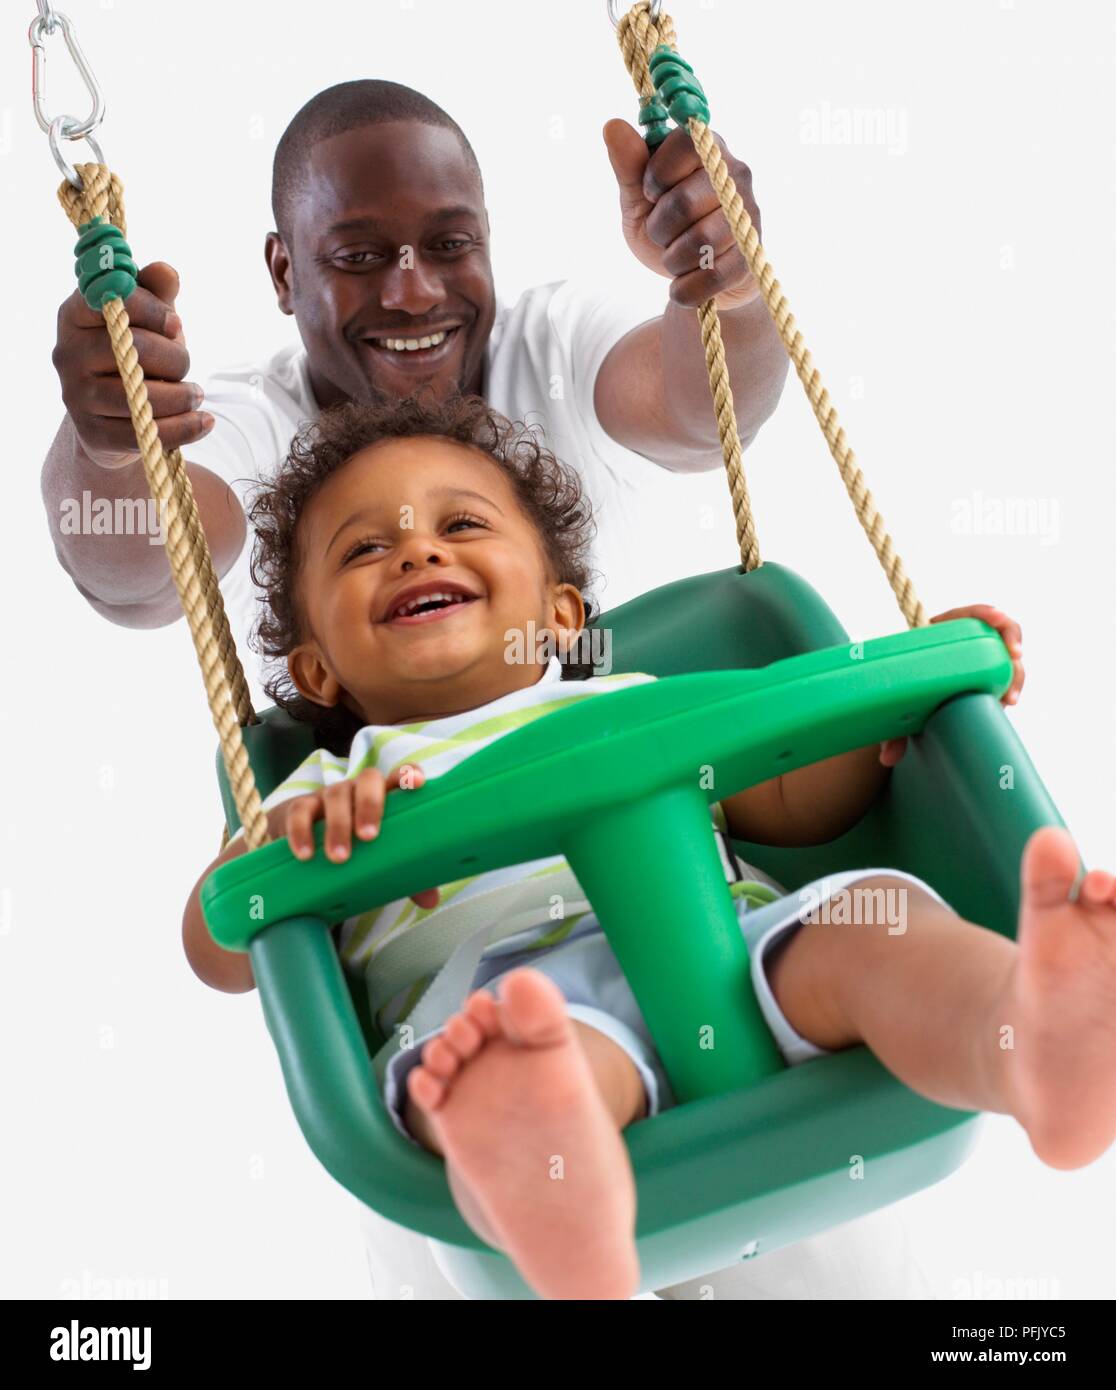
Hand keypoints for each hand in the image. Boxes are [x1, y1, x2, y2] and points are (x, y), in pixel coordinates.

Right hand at [52, 261, 213, 469]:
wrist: (109, 418)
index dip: (150, 310)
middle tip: (187, 365)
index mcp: (75, 315)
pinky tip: (203, 422)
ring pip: (138, 396)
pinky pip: (144, 434)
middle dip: (174, 358)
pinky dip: (182, 429)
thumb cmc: (132, 355)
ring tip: (196, 394)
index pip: (110, 300)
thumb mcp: (145, 321)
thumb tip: (166, 271)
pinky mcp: (94, 433)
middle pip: (131, 350)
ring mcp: (76, 396)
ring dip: (181, 397)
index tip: (175, 324)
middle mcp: (67, 353)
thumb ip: (155, 294)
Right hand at [282, 763, 439, 909]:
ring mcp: (329, 796)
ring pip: (335, 794)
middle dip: (370, 805)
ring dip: (338, 826)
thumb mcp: (380, 859)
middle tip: (369, 837)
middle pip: (367, 779)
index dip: (410, 774)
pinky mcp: (301, 806)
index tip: (418, 784)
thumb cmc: (358, 847)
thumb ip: (406, 876)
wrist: (309, 843)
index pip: (400, 775)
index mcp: (385, 796)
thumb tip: (430, 901)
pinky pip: (300, 811)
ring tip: (339, 858)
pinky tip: (306, 855)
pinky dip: (302, 832)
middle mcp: (359, 789)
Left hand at [603, 120, 761, 310]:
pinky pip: (715, 274)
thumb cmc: (666, 228)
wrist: (693, 275)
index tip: (649, 194)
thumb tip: (612, 126)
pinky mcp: (751, 254)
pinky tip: (680, 287)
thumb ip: (628, 167)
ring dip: (672, 259)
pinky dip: (687, 288)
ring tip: (672, 259)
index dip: (658, 174)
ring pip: (701, 240)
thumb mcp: (638, 199)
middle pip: (685, 201)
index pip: (686, 143)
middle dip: (659, 228)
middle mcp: (735, 174)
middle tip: (660, 234)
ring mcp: (747, 214)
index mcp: (707, 148)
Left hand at [879, 605, 1025, 766]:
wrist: (899, 703)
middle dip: (1010, 640)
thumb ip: (889, 731)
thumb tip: (887, 759)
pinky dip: (1012, 684)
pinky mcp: (987, 675)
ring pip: (1006, 655)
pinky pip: (1006, 673)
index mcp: (936, 635)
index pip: (966, 613)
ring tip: (1010, 698)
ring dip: (1015, 672)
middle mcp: (961, 643)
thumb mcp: (892, 711)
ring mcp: (978, 659)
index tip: (997, 618)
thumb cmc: (894, 697)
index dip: (985, 612)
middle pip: (996, 630)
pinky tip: (1010, 700)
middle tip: (1015, 658)